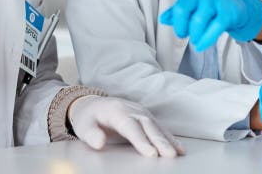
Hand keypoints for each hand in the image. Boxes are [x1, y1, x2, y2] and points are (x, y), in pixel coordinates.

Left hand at [68, 96, 184, 157]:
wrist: (92, 105)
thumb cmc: (88, 118)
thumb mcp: (83, 127)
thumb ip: (90, 134)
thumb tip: (99, 142)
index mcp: (116, 111)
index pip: (130, 126)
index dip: (141, 140)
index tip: (151, 154)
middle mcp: (131, 109)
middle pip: (147, 125)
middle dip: (159, 140)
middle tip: (169, 155)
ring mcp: (140, 111)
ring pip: (156, 125)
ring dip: (168, 139)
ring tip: (178, 153)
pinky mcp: (146, 116)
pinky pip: (159, 126)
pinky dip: (170, 137)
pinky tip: (179, 147)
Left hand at [144, 0, 261, 50]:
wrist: (237, 4)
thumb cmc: (205, 4)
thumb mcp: (189, 5)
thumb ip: (175, 12)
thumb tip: (163, 18)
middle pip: (181, 11)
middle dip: (180, 27)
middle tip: (183, 33)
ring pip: (197, 23)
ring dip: (193, 35)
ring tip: (194, 38)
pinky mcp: (228, 12)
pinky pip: (213, 30)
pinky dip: (205, 40)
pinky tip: (199, 46)